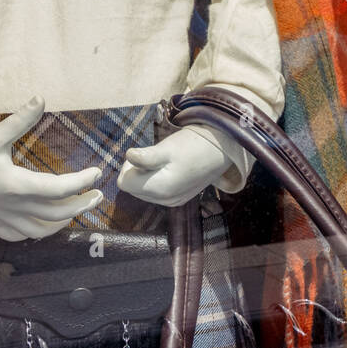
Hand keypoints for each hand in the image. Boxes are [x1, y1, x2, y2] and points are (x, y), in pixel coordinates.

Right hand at [0, 95, 103, 240]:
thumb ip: (20, 119)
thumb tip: (41, 98)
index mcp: (15, 185)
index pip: (59, 189)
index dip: (82, 183)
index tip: (96, 173)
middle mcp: (11, 205)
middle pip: (57, 214)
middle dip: (82, 205)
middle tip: (97, 194)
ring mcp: (2, 217)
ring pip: (41, 231)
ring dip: (63, 222)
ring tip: (77, 209)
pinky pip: (20, 235)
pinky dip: (37, 231)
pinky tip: (45, 221)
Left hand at [116, 126, 231, 206]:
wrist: (222, 151)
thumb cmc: (194, 146)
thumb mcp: (168, 148)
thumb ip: (146, 156)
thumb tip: (128, 155)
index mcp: (160, 189)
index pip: (124, 183)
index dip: (128, 167)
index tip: (143, 154)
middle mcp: (165, 200)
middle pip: (133, 188)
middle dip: (137, 172)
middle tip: (154, 156)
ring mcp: (172, 202)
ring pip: (143, 191)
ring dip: (146, 176)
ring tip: (164, 162)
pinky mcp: (178, 199)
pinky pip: (155, 193)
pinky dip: (156, 180)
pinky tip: (171, 169)